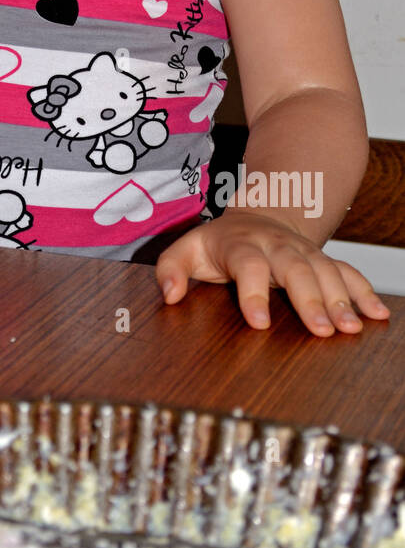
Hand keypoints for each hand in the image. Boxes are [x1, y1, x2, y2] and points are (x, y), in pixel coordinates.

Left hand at [156, 210, 390, 335]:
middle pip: (295, 268)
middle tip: (320, 330)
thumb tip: (169, 294)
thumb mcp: (187, 249)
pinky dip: (363, 291)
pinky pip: (347, 272)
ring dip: (341, 299)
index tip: (259, 323)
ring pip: (325, 270)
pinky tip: (378, 315)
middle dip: (309, 298)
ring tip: (350, 329)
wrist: (258, 216)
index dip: (253, 293)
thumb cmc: (218, 244)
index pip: (248, 265)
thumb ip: (170, 268)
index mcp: (241, 244)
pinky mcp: (323, 259)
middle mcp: (277, 245)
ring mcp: (303, 251)